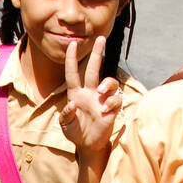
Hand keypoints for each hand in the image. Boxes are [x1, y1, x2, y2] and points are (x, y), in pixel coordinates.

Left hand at [60, 36, 121, 153]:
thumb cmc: (75, 133)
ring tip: (102, 93)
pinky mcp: (112, 107)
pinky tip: (106, 111)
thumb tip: (71, 104)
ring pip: (109, 81)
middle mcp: (89, 92)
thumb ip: (66, 116)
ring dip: (107, 84)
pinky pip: (116, 98)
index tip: (72, 43)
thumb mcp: (67, 126)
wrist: (89, 145)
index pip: (73, 73)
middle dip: (98, 53)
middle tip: (100, 38)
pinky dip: (112, 103)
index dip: (71, 59)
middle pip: (93, 69)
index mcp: (75, 94)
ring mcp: (102, 99)